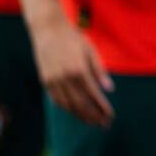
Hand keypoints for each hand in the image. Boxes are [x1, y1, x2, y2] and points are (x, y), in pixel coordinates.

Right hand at [29, 6, 114, 126]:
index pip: (93, 95)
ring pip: (68, 105)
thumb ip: (100, 71)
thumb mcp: (90, 50)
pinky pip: (57, 100)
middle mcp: (65, 78)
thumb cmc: (73, 38)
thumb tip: (109, 89)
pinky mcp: (45, 81)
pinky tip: (76, 113)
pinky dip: (67, 108)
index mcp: (79, 69)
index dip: (102, 107)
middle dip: (93, 116)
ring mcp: (53, 80)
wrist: (48, 30)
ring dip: (81, 116)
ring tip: (92, 122)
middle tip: (104, 124)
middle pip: (81, 104)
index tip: (110, 116)